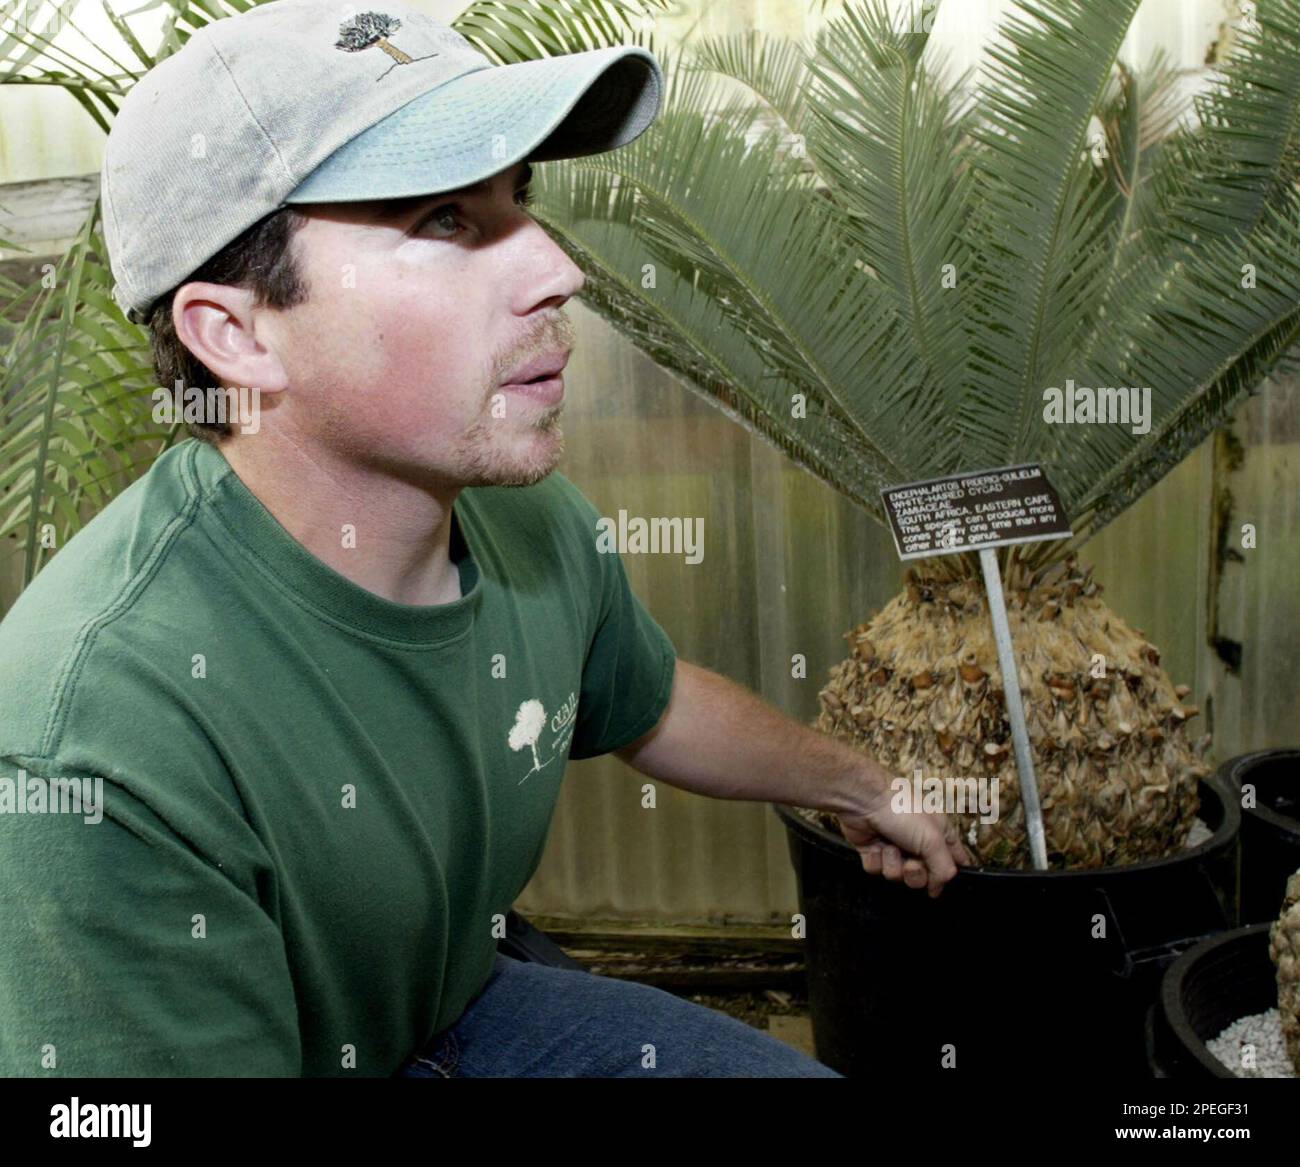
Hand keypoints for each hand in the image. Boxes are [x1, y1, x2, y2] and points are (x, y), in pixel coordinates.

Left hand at [837, 776, 973, 897]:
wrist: (864, 800)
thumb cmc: (902, 811)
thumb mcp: (933, 840)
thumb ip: (943, 869)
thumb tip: (938, 888)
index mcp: (940, 835)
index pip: (955, 861)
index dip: (950, 875)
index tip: (941, 880)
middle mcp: (919, 842)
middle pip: (924, 877)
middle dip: (915, 874)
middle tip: (910, 862)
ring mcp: (896, 847)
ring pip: (899, 876)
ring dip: (893, 864)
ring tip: (889, 847)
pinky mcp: (873, 851)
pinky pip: (877, 870)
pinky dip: (875, 861)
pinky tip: (874, 846)